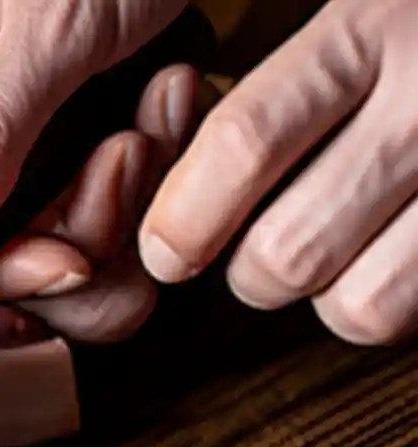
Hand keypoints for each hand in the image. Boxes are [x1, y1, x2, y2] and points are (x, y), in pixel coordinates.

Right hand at [0, 0, 193, 341]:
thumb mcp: (51, 25)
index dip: (11, 263)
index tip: (79, 255)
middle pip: (6, 244)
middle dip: (87, 221)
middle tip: (135, 149)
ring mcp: (20, 126)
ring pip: (67, 230)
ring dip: (133, 189)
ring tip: (163, 104)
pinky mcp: (75, 126)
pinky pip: (111, 194)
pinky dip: (157, 162)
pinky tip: (172, 95)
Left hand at [140, 0, 417, 345]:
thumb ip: (292, 61)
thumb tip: (180, 128)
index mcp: (374, 22)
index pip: (245, 142)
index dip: (185, 215)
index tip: (165, 248)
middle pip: (289, 250)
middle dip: (254, 271)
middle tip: (258, 253)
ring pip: (363, 305)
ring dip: (334, 297)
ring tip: (344, 257)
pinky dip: (406, 299)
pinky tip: (406, 254)